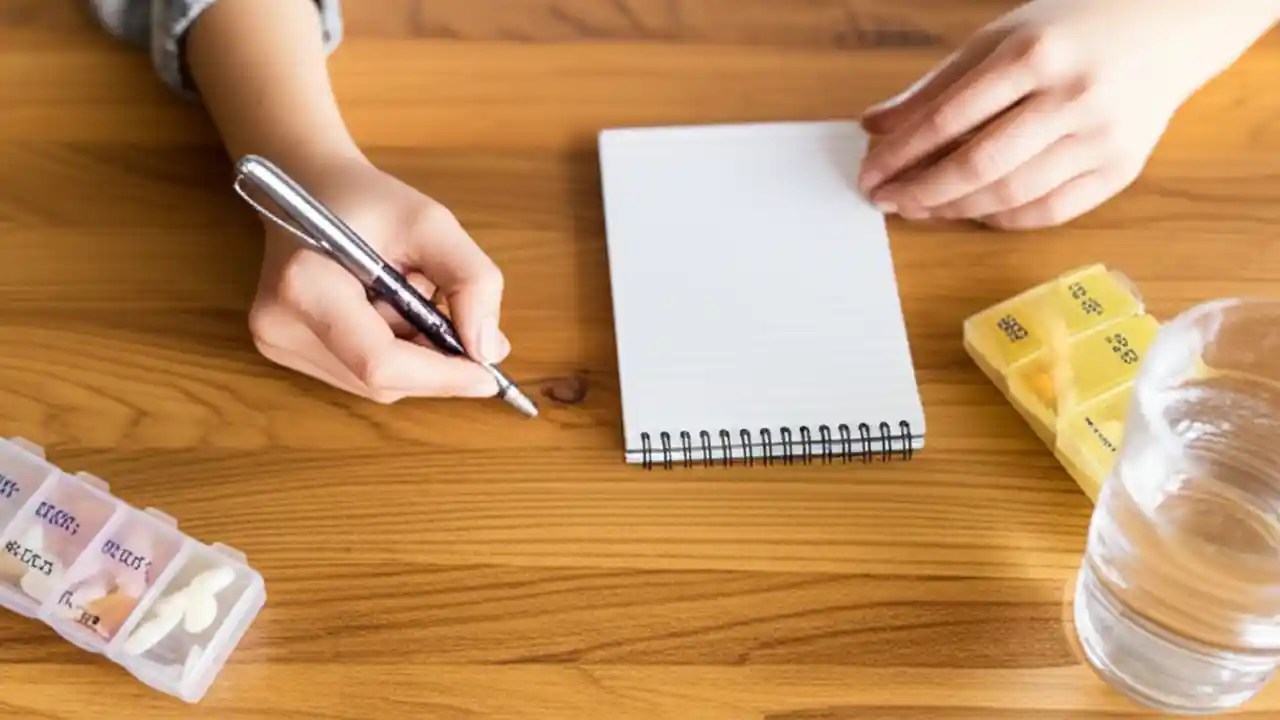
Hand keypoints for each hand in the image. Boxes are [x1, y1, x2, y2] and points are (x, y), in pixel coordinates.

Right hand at [248, 157, 509, 402]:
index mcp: (305, 285)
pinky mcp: (284, 351)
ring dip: (414, 356)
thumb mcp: (432, 224)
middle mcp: (279, 325)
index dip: (441, 376)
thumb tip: (490, 351)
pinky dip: (394, 354)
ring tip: (412, 297)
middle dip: (434, 365)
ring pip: (374, 384)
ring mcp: (277, 343)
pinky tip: (392, 312)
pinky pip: (359, 375)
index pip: (380, 361)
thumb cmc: (367, 200)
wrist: (309, 188)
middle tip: (465, 328)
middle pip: (379, 379)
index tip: (490, 374)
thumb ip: (472, 281)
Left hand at [858, 0, 1276, 229]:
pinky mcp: (1122, 169)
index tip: (869, 173)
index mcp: (1034, 53)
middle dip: (921, 190)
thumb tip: (875, 127)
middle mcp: (1072, 96)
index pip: (949, 116)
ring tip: (920, 208)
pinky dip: (1001, 219)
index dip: (901, 153)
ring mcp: (1101, 136)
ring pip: (1011, 194)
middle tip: (886, 200)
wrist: (1168, 27)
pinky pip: (1049, 212)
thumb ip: (936, 87)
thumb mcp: (999, 40)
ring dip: (953, 209)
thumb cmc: (1070, 32)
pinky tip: (971, 211)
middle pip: (979, 163)